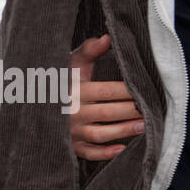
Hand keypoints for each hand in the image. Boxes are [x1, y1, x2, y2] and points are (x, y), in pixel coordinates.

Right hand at [69, 34, 143, 160]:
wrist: (36, 102)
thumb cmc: (62, 79)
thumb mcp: (71, 63)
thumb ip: (90, 50)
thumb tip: (108, 36)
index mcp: (75, 91)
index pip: (107, 91)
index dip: (128, 91)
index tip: (146, 89)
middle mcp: (72, 113)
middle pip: (108, 113)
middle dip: (131, 112)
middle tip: (153, 110)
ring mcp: (71, 131)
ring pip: (100, 134)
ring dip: (124, 131)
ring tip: (145, 126)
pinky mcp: (70, 146)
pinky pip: (88, 153)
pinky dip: (104, 154)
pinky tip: (121, 149)